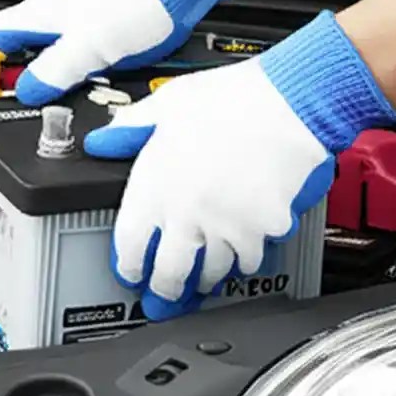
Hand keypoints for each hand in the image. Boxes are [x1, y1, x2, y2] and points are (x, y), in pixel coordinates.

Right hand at [0, 0, 231, 105]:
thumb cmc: (136, 4)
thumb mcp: (87, 48)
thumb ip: (53, 71)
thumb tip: (28, 90)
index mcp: (40, 10)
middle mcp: (54, 10)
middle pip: (22, 47)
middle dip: (26, 75)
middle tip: (39, 98)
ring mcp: (77, 15)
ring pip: (52, 51)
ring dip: (57, 74)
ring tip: (72, 92)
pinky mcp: (99, 24)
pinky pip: (78, 51)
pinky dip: (80, 68)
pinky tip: (97, 80)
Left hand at [84, 11, 395, 320]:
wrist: (291, 101)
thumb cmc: (233, 98)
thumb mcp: (169, 102)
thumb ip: (131, 126)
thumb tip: (103, 141)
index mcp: (156, 183)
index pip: (130, 244)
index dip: (128, 264)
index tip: (131, 271)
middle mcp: (186, 213)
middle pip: (169, 272)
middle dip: (164, 290)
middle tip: (163, 297)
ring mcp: (225, 226)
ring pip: (210, 272)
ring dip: (204, 279)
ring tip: (202, 282)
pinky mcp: (261, 230)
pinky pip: (249, 259)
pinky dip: (244, 262)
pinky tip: (241, 258)